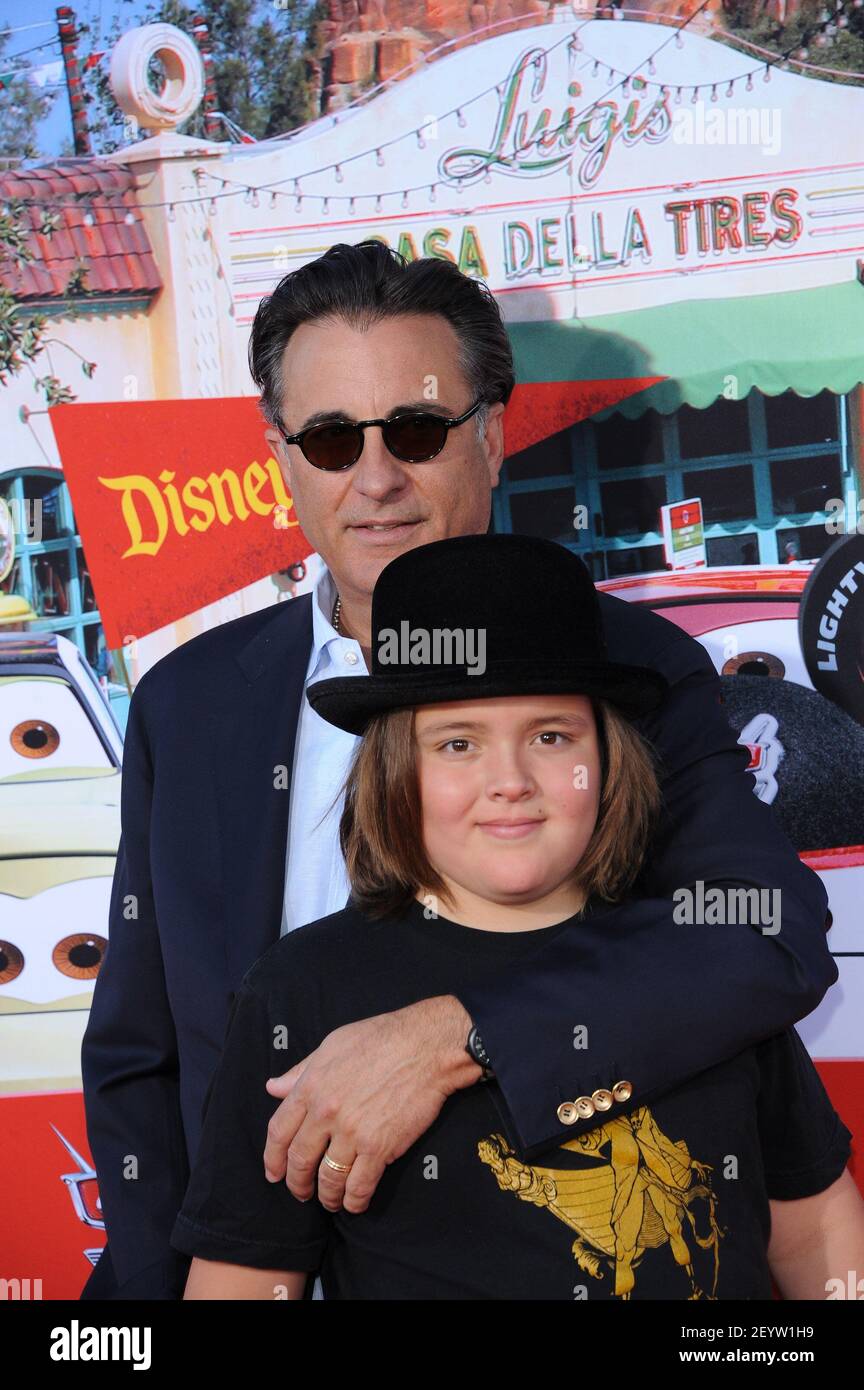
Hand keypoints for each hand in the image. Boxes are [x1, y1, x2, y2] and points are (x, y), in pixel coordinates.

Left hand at [262, 995, 480, 1212]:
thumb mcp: (332, 1046)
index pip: (279, 1131)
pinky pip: (359, 1186)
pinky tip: (353, 1203)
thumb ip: (301, 1071)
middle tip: (300, 1192)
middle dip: (297, 1183)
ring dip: (326, 1196)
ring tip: (329, 1201)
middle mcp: (326, 1112)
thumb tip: (273, 1087)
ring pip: (328, 1178)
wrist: (425, 1046)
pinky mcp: (380, 1147)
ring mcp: (352, 1132)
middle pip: (300, 1160)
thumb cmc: (381, 1039)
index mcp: (311, 1086)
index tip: (273, 1172)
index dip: (272, 1158)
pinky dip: (353, 1202)